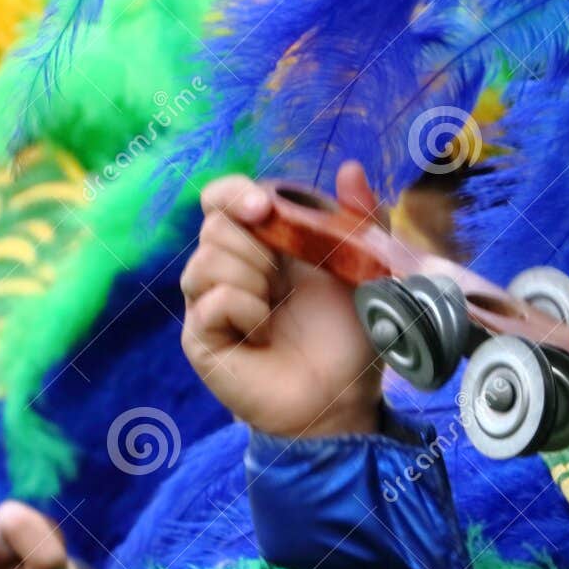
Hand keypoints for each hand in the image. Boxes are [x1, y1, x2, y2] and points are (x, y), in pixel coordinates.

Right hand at [180, 162, 384, 437]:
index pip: (223, 198)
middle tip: (284, 280)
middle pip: (216, 224)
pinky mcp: (201, 337)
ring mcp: (209, 303)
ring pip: (207, 259)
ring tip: (275, 312)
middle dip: (257, 245)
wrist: (345, 400)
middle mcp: (229, 268)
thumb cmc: (353, 339)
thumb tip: (349, 168)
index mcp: (262, 245)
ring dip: (253, 279)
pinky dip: (244, 310)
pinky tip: (263, 334)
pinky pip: (211, 300)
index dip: (235, 193)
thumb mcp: (367, 273)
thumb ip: (362, 220)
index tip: (263, 207)